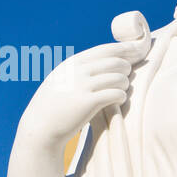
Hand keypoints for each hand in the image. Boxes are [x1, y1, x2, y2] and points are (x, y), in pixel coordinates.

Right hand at [15, 16, 151, 152]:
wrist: (39, 127)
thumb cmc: (53, 105)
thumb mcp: (61, 79)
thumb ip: (79, 70)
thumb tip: (105, 62)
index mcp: (73, 63)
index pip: (106, 49)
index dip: (125, 49)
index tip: (137, 50)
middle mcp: (78, 71)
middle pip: (116, 62)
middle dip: (126, 68)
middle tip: (126, 77)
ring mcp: (83, 85)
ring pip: (119, 78)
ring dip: (125, 84)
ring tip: (121, 90)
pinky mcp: (88, 102)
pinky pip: (116, 94)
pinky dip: (121, 96)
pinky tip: (118, 100)